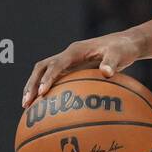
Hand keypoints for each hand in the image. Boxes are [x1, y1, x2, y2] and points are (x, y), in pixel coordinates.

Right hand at [22, 32, 141, 106]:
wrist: (124, 44)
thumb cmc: (122, 49)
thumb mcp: (120, 54)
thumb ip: (112, 62)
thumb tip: (106, 72)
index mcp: (75, 51)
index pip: (56, 64)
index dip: (48, 78)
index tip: (42, 93)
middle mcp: (67, 55)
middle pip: (42, 68)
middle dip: (32, 84)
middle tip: (26, 103)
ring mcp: (67, 62)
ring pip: (43, 73)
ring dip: (33, 87)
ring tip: (27, 106)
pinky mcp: (71, 69)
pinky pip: (54, 79)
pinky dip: (46, 90)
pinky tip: (45, 107)